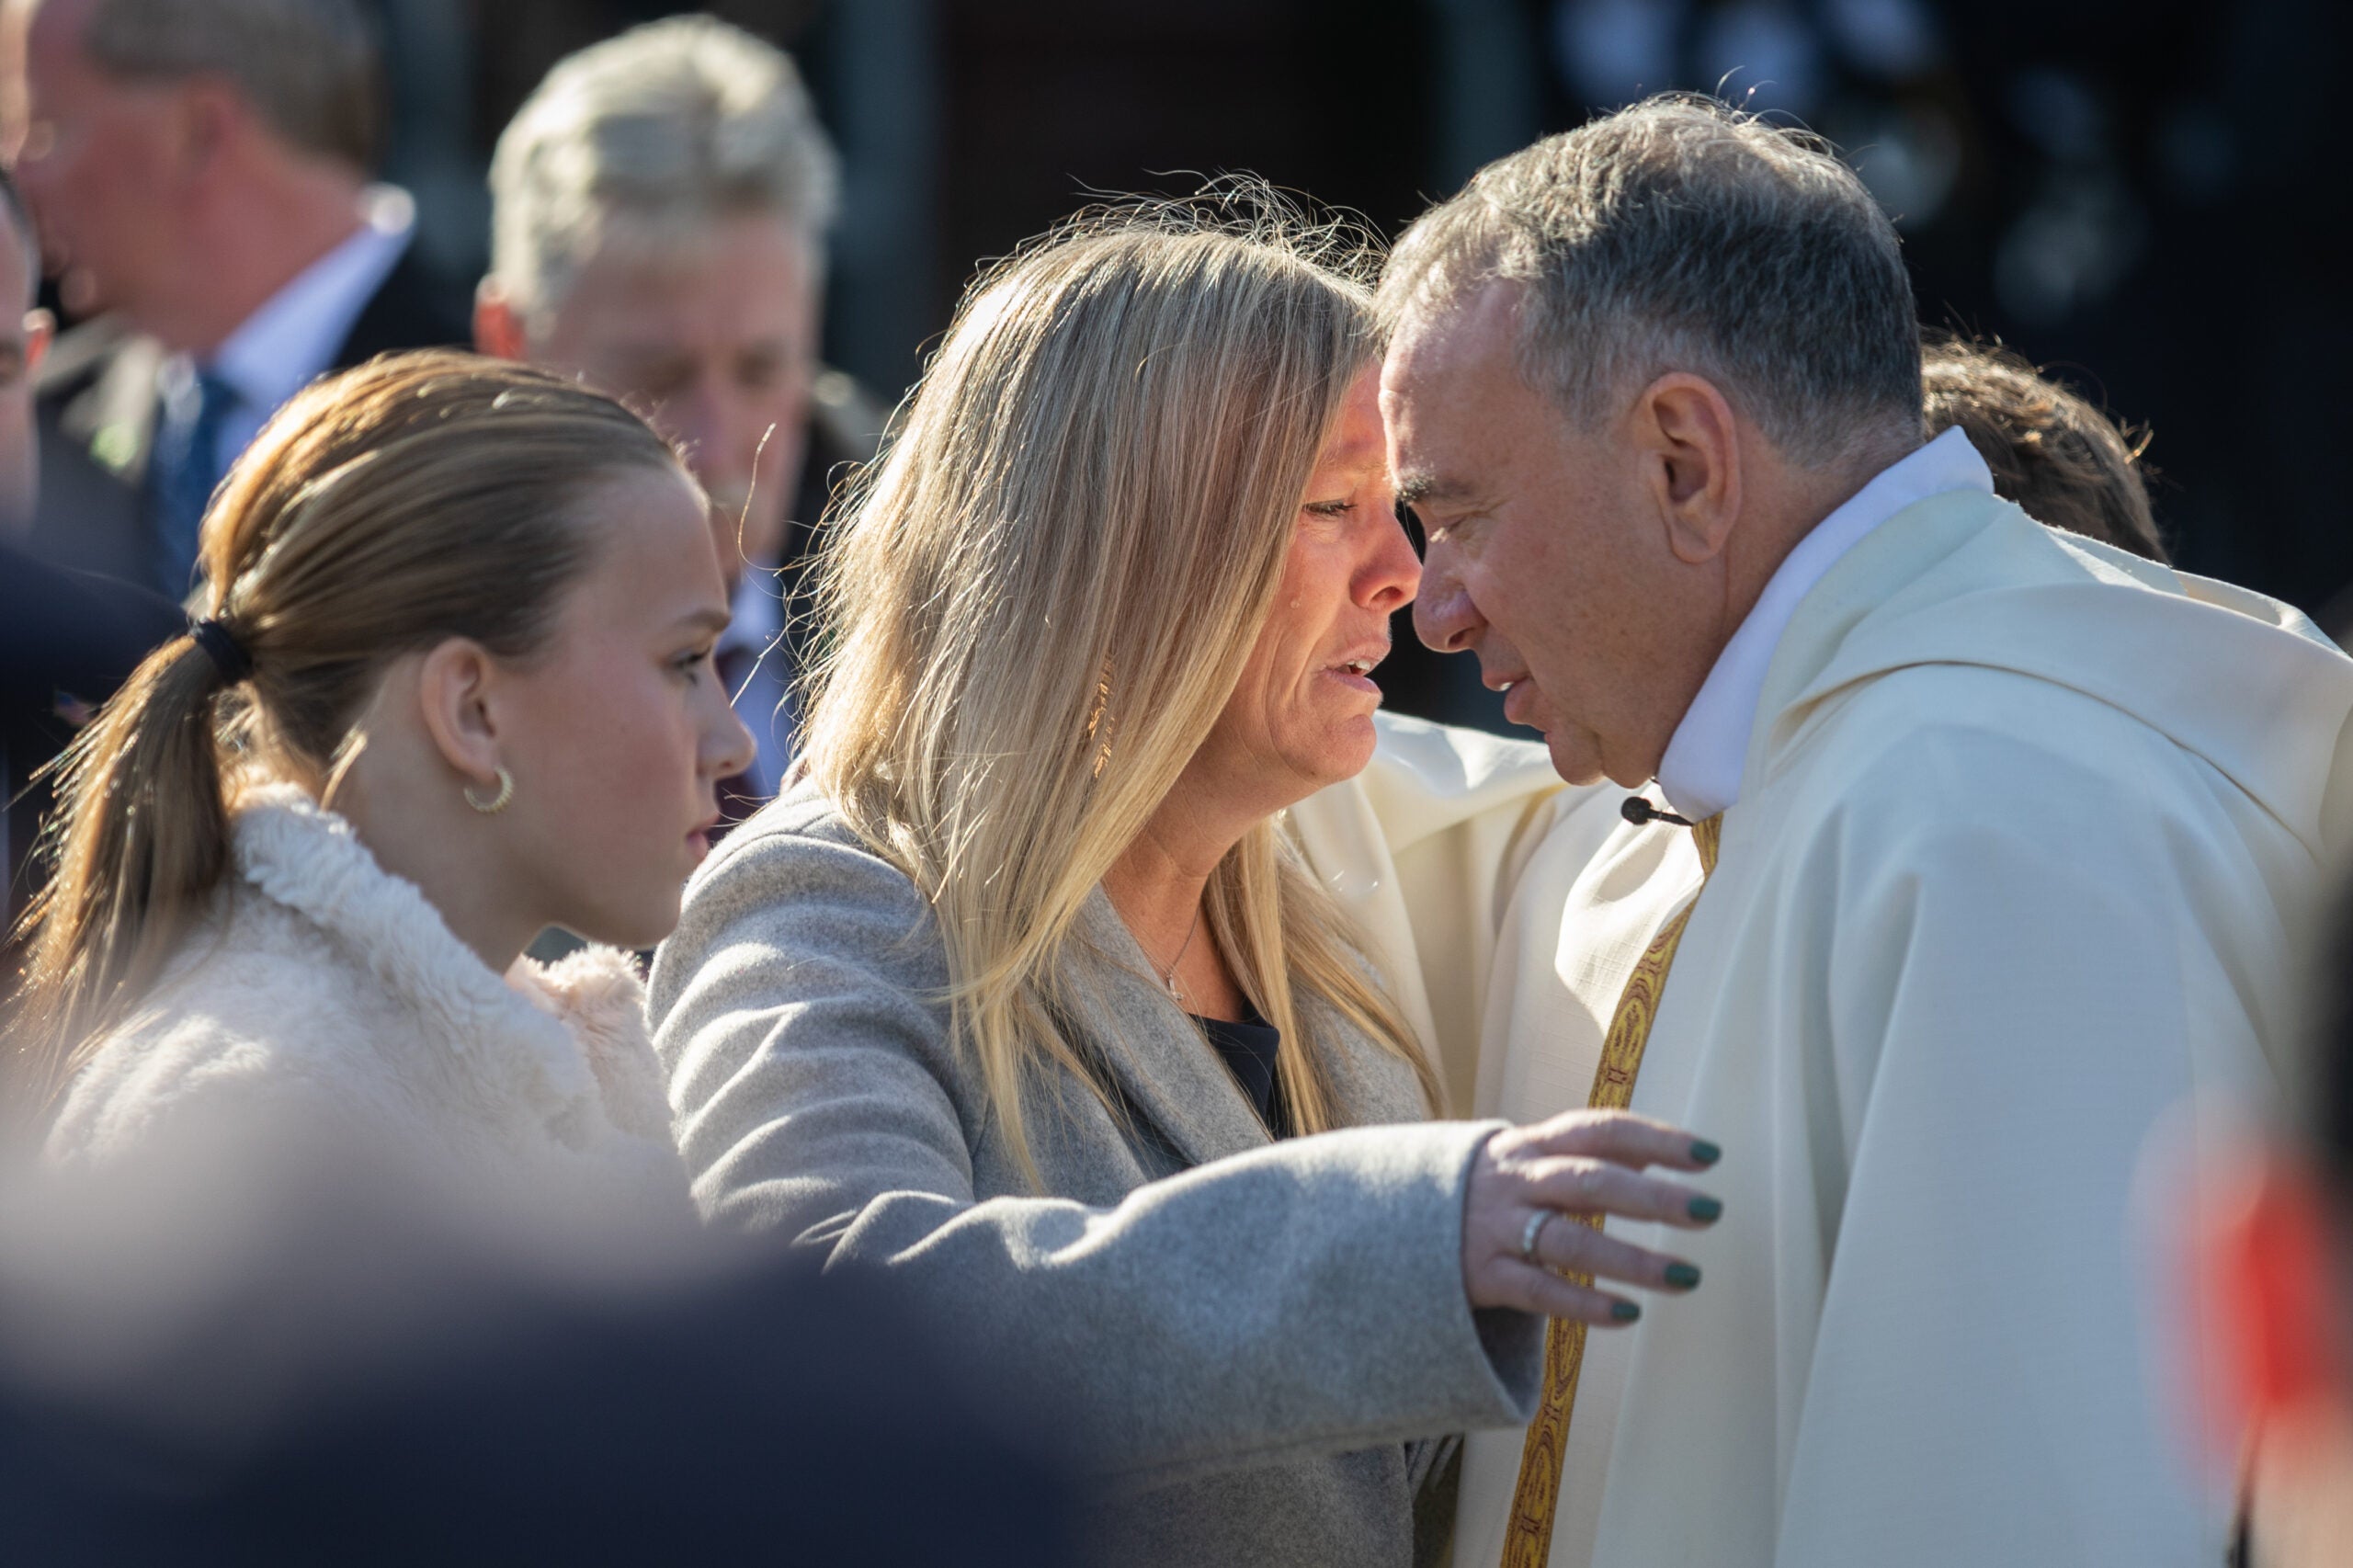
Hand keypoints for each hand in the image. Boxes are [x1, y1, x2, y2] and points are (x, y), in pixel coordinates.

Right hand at [1461, 1110, 1721, 1325]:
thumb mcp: (1528, 1159)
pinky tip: (1628, 1314)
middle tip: (1711, 1210)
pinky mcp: (1483, 1276)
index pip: (1600, 1131)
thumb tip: (1662, 1154)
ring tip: (1688, 1277)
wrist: (1392, 1223)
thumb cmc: (1487, 1192)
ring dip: (1631, 1259)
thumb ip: (1588, 1155)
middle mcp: (1517, 1182)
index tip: (1708, 1155)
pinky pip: (1538, 1291)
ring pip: (1568, 1242)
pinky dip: (1584, 1304)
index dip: (1655, 1139)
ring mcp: (1498, 1229)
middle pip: (1589, 1181)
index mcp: (1532, 1146)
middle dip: (1653, 1197)